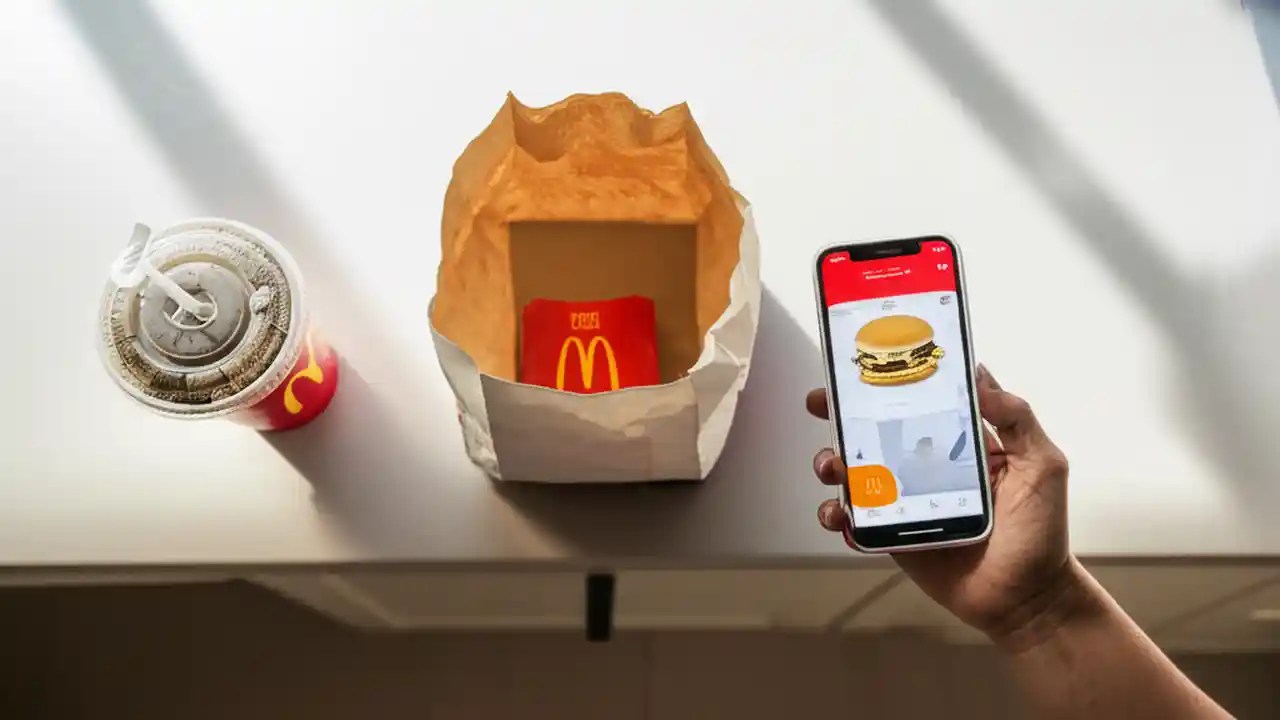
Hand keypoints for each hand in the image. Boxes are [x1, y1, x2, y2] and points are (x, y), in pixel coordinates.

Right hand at [807, 365, 1076, 645]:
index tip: (860, 364)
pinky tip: (838, 513)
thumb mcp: (1042, 466)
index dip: (888, 380)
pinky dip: (835, 514)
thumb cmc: (1040, 531)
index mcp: (958, 442)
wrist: (1025, 599)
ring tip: (831, 467)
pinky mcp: (892, 535)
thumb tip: (980, 375)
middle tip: (821, 403)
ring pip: (855, 472)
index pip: (919, 401)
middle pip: (874, 430)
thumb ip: (1018, 420)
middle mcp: (925, 465)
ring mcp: (905, 500)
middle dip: (840, 413)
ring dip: (832, 462)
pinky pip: (854, 520)